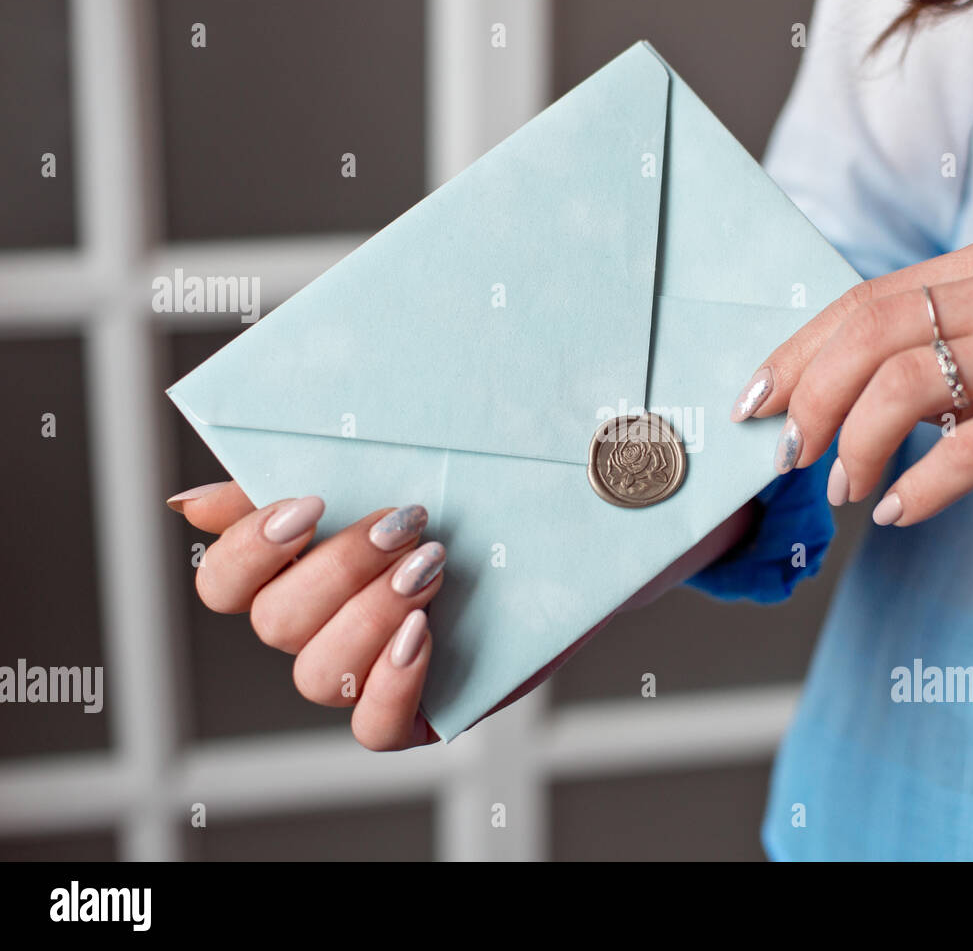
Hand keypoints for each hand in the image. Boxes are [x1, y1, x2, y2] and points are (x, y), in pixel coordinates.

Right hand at [166, 484, 443, 749]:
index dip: (250, 550)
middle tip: (405, 524)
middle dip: (339, 570)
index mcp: (296, 570)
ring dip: (370, 616)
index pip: (223, 583)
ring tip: (432, 567)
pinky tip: (423, 633)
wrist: (559, 529)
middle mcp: (319, 628)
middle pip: (275, 625)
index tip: (311, 505)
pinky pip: (374, 728)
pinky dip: (393, 683)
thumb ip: (297, 471)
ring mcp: (364, 674)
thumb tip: (193, 505)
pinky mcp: (416, 712)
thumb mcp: (388, 463)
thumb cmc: (468, 493)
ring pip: (318, 677)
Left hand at [732, 237, 972, 545]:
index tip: (755, 404)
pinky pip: (965, 448)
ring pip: (903, 384)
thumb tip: (812, 399)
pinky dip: (919, 486)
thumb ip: (918, 356)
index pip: (862, 302)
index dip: (797, 355)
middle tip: (791, 457)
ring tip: (847, 491)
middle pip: (869, 335)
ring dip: (855, 447)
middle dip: (811, 401)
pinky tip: (898, 513)